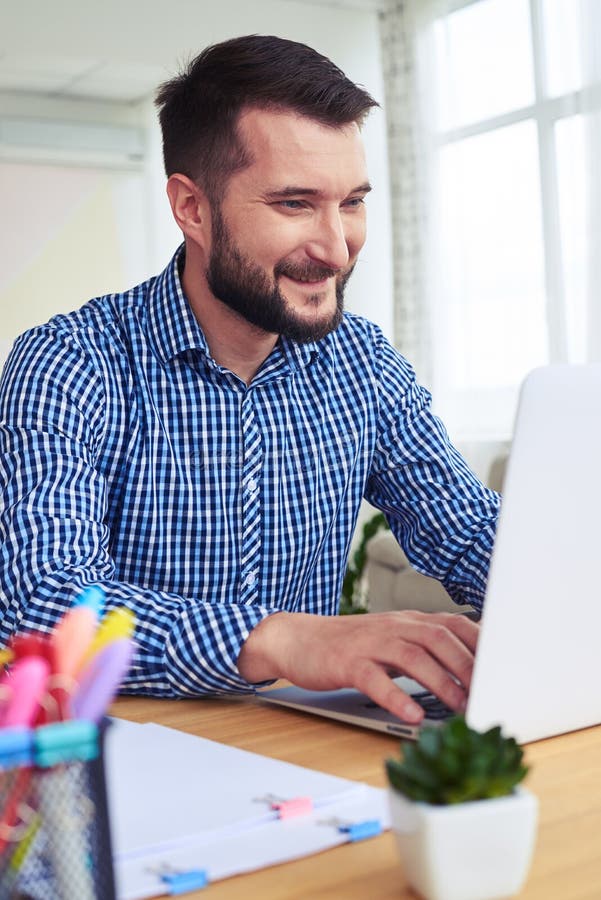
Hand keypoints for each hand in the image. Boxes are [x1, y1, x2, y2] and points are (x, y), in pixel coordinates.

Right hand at [237, 610, 478, 722]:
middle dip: (468, 667)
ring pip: (412, 657)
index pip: (453, 625)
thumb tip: (467, 672)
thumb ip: (423, 649)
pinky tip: (412, 716)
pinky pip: (375, 679)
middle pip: (438, 639)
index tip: (504, 668)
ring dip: (441, 683)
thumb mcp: (390, 639)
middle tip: (488, 695)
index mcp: (406, 621)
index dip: (481, 645)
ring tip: (459, 707)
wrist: (297, 638)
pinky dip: (397, 697)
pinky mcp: (347, 663)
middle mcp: (392, 627)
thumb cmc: (349, 645)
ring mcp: (369, 643)